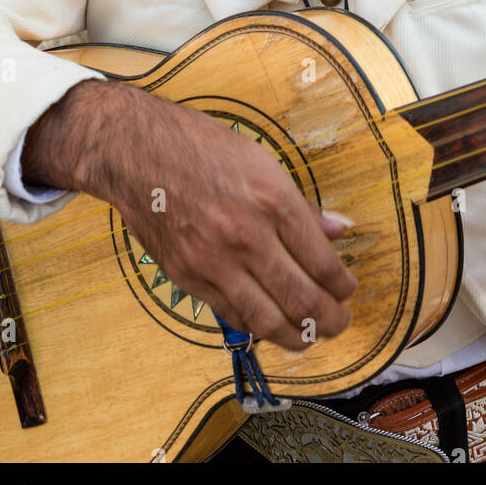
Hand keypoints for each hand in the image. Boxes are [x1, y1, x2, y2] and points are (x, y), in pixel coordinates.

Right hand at [23, 79, 356, 349]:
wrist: (137, 152)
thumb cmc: (202, 147)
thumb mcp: (262, 161)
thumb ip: (301, 204)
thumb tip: (339, 229)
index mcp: (273, 200)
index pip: (322, 262)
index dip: (342, 286)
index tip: (348, 290)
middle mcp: (247, 236)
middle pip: (302, 299)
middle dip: (330, 319)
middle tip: (340, 322)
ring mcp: (215, 262)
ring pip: (269, 320)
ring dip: (298, 337)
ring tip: (312, 337)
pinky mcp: (188, 278)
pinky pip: (232, 315)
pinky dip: (257, 325)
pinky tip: (270, 323)